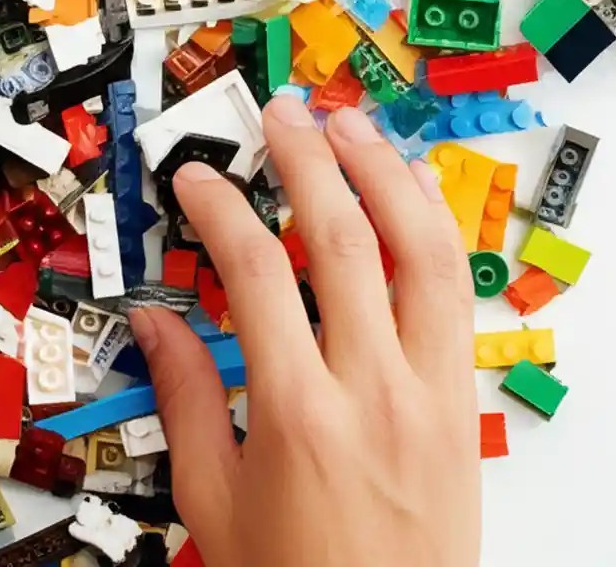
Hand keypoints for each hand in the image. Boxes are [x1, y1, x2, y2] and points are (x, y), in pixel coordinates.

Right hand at [130, 97, 478, 566]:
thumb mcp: (212, 498)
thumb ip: (184, 398)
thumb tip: (155, 324)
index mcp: (296, 414)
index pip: (255, 274)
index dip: (220, 210)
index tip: (197, 178)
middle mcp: (372, 391)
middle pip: (341, 242)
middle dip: (307, 162)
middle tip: (281, 117)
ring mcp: (429, 393)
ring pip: (421, 255)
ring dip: (387, 177)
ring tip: (356, 130)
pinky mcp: (460, 405)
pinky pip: (454, 298)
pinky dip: (433, 235)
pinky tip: (410, 203)